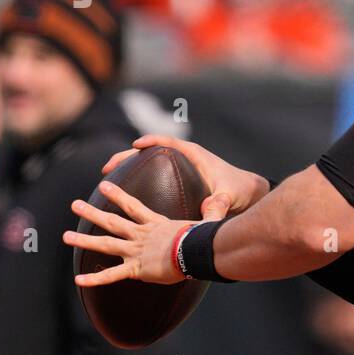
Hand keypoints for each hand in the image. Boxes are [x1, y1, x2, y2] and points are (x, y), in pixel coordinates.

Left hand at [63, 179, 213, 286]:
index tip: (104, 186)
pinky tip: (78, 280)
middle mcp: (142, 236)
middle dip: (92, 213)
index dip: (118, 196)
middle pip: (113, 222)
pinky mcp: (137, 268)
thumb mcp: (204, 225)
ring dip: (85, 240)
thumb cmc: (204, 240)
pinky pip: (112, 275)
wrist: (197, 252)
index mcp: (156, 226)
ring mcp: (137, 252)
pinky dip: (94, 279)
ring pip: (106, 245)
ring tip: (65, 236)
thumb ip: (208, 217)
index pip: (134, 207)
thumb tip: (220, 209)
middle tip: (74, 204)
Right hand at [101, 135, 268, 220]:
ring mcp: (178, 169)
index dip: (151, 141)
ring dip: (128, 168)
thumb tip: (210, 213)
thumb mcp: (229, 197)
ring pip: (147, 164)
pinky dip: (137, 182)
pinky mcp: (176, 180)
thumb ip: (220, 205)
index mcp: (194, 155)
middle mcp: (183, 159)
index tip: (135, 145)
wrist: (247, 193)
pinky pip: (152, 177)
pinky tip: (122, 196)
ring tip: (106, 178)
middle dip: (128, 156)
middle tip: (108, 166)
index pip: (169, 142)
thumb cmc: (238, 190)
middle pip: (150, 152)